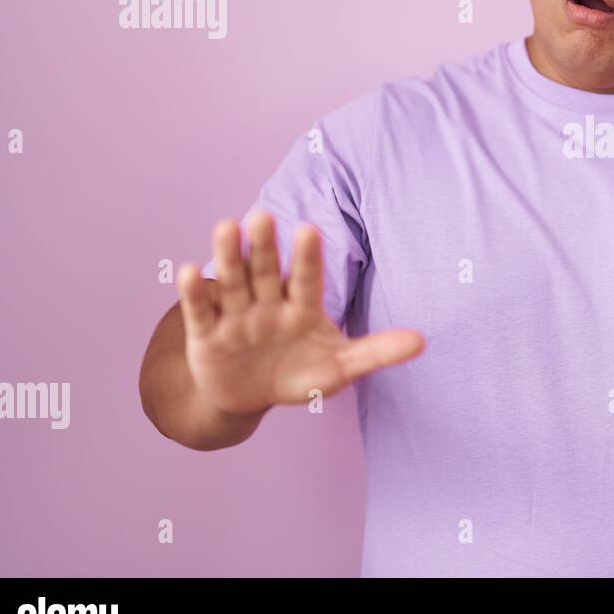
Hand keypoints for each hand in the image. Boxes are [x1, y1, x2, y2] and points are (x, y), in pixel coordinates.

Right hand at [176, 210, 424, 415]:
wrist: (249, 398)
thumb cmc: (299, 374)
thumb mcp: (340, 368)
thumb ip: (377, 352)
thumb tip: (423, 342)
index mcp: (302, 307)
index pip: (307, 279)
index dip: (307, 257)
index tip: (309, 230)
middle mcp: (268, 303)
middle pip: (267, 271)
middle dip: (265, 246)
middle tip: (263, 215)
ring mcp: (236, 317)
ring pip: (233, 281)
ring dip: (230, 255)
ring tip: (227, 226)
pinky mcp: (206, 335)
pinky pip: (201, 312)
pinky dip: (195, 293)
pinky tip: (190, 270)